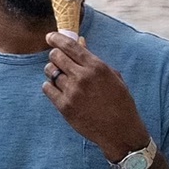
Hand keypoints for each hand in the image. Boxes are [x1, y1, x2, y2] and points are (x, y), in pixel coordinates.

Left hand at [43, 33, 149, 160]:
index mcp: (96, 67)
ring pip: (50, 72)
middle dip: (55, 55)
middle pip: (55, 56)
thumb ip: (94, 59)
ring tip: (61, 78)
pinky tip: (59, 89)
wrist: (120, 131)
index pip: (69, 45)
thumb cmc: (120, 103)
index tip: (51, 37)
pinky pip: (47, 88)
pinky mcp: (64, 106)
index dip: (57, 38)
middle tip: (58, 59)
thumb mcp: (113, 77)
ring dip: (53, 72)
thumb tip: (80, 42)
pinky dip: (50, 86)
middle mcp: (82, 77)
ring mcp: (72, 92)